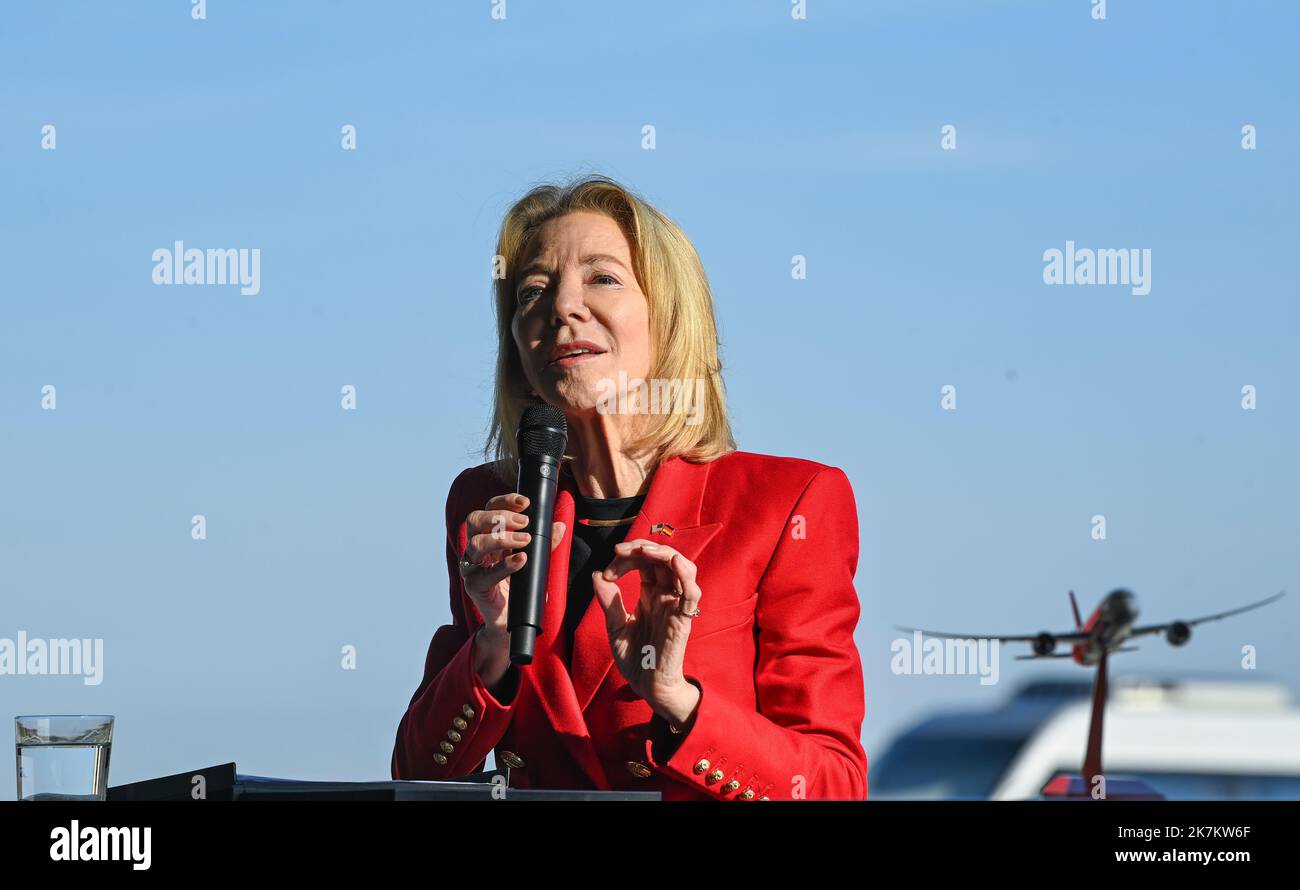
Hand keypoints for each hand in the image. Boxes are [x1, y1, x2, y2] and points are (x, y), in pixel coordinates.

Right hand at [460, 493, 565, 682]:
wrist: (511, 620)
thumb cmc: (519, 586)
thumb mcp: (535, 561)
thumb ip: (546, 544)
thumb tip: (559, 526)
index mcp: (488, 536)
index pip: (489, 509)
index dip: (504, 502)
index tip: (525, 502)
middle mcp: (476, 548)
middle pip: (475, 520)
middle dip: (501, 516)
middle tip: (525, 522)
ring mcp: (472, 567)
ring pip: (476, 543)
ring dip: (502, 538)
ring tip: (525, 541)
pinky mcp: (474, 586)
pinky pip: (484, 574)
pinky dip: (504, 565)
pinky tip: (521, 560)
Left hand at [592, 539, 702, 723]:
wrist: (647, 686)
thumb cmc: (635, 659)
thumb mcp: (615, 627)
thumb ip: (609, 602)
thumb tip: (597, 575)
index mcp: (650, 595)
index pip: (643, 563)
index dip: (626, 559)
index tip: (607, 574)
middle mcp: (665, 596)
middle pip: (662, 558)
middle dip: (642, 548)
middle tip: (619, 551)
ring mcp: (675, 605)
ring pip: (681, 567)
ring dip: (664, 553)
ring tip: (644, 550)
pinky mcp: (683, 618)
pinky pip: (691, 592)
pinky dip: (685, 574)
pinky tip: (673, 563)